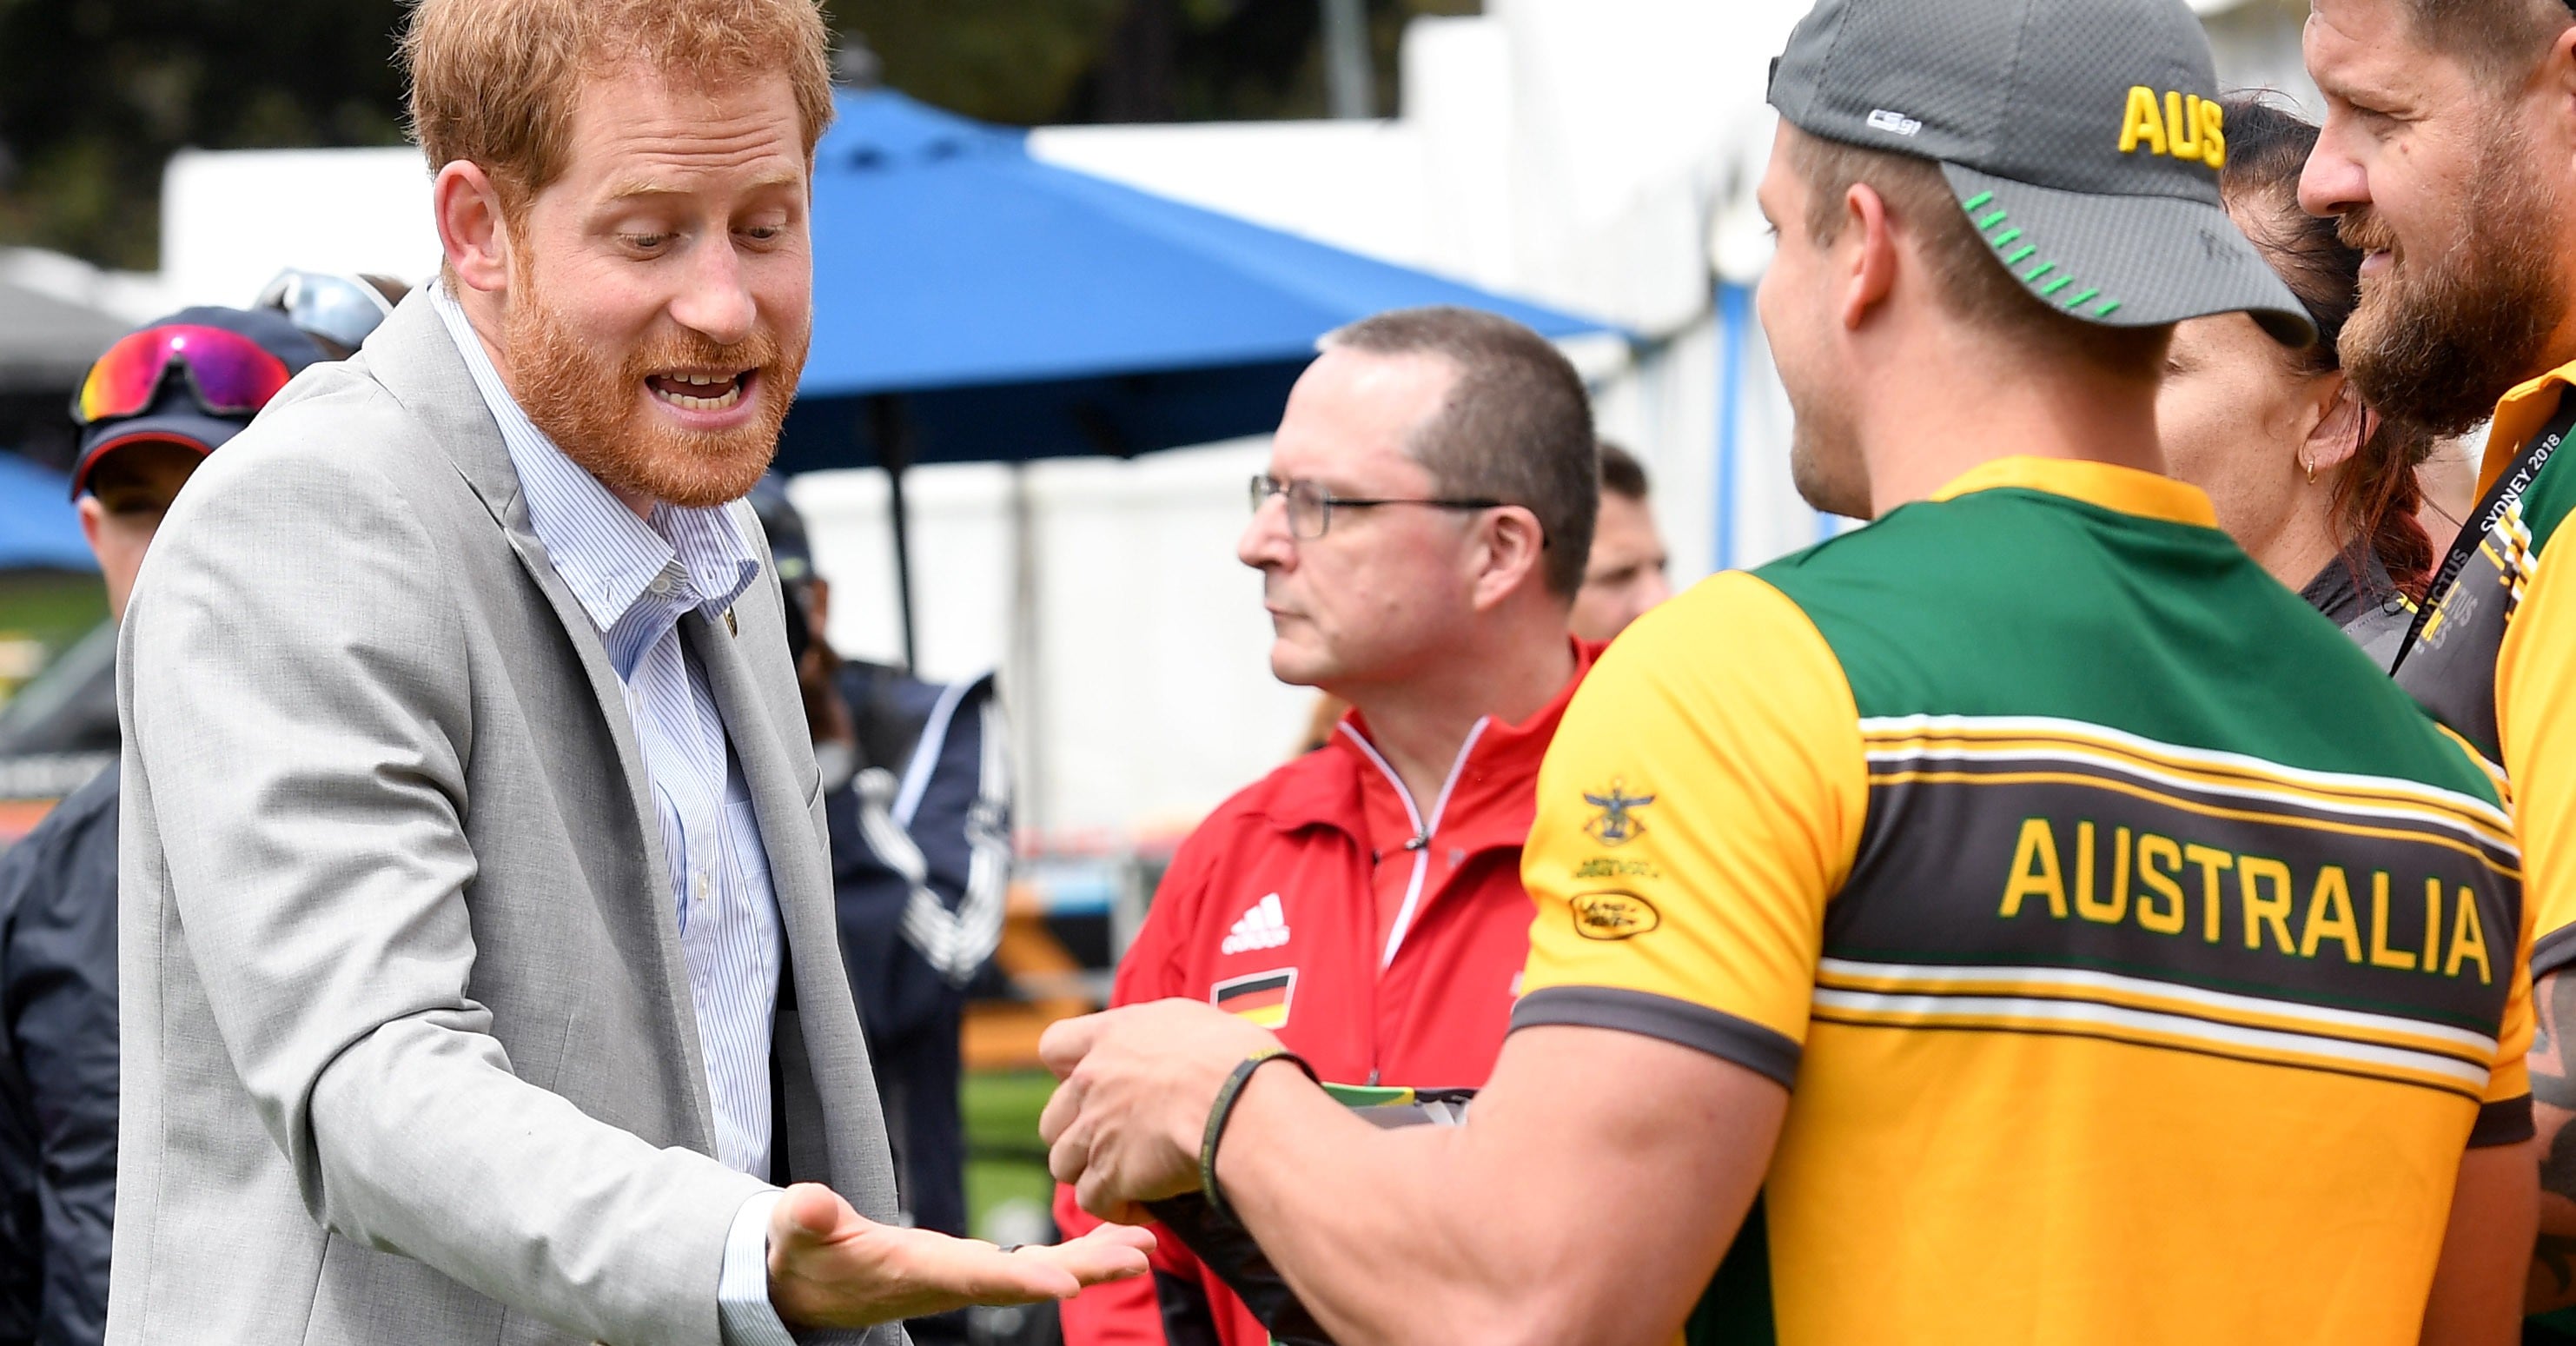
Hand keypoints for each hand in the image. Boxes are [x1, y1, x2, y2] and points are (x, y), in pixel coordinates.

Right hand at [766, 1183, 1153, 1328]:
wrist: (807, 1282)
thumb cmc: (803, 1255)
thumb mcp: (796, 1234)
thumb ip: (806, 1220)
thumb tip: (808, 1205)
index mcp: (917, 1271)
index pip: (977, 1279)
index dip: (1023, 1283)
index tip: (1070, 1285)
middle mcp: (953, 1278)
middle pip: (1028, 1278)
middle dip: (1084, 1270)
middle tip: (1139, 1257)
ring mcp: (966, 1273)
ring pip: (1039, 1270)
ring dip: (1092, 1259)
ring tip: (1144, 1247)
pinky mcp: (971, 1264)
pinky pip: (1033, 1261)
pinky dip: (1074, 1252)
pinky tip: (1111, 1241)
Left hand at [1038, 999, 1283, 1222]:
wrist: (1241, 1105)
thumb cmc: (1235, 1060)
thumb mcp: (1193, 1022)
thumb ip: (1159, 1034)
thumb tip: (1169, 1047)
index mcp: (1110, 1037)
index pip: (1055, 1045)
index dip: (1067, 1069)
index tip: (1094, 1084)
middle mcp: (1091, 1081)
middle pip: (1053, 1117)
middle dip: (1077, 1133)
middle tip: (1116, 1143)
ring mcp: (1095, 1130)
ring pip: (1063, 1163)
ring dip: (1092, 1175)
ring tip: (1130, 1180)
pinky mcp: (1109, 1175)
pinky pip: (1092, 1201)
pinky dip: (1116, 1209)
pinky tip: (1147, 1206)